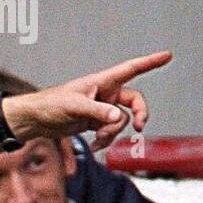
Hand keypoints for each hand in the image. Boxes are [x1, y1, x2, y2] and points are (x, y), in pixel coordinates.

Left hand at [6, 52, 171, 152]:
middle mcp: (105, 93)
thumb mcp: (74, 107)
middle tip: (141, 126)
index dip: (150, 62)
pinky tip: (94, 146)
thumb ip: (97, 112)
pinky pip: (110, 132)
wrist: (35, 120)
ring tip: (97, 140)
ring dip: (113, 133)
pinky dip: (105, 140)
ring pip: (121, 121)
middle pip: (134, 101)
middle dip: (139, 113)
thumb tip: (118, 118)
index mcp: (102, 81)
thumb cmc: (51, 105)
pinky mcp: (95, 123)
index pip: (131, 69)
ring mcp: (101, 109)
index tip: (167, 56)